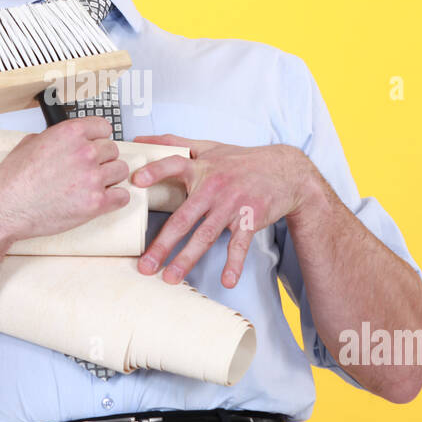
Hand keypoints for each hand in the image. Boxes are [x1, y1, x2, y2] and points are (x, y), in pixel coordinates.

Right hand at [0, 117, 129, 246]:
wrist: (5, 207)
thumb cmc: (13, 179)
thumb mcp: (31, 142)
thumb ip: (56, 138)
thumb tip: (66, 140)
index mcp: (71, 133)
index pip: (104, 127)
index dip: (98, 138)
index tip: (95, 144)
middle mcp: (85, 152)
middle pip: (113, 150)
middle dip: (102, 159)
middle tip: (89, 169)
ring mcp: (92, 178)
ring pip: (120, 171)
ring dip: (110, 178)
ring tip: (93, 185)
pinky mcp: (96, 203)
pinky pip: (122, 197)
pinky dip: (115, 199)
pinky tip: (102, 199)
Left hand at [129, 135, 319, 286]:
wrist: (284, 171)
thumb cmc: (240, 160)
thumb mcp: (207, 146)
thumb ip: (172, 143)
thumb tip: (138, 140)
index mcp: (201, 168)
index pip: (174, 165)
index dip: (156, 171)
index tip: (136, 181)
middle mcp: (214, 187)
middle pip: (184, 217)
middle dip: (163, 243)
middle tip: (146, 265)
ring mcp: (232, 205)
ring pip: (206, 235)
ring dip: (187, 259)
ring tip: (170, 278)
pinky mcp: (250, 219)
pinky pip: (239, 244)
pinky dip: (234, 263)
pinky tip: (227, 280)